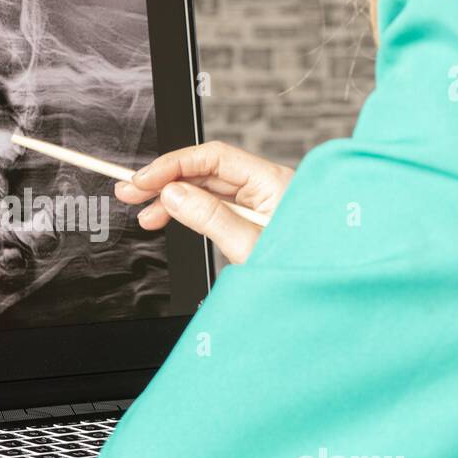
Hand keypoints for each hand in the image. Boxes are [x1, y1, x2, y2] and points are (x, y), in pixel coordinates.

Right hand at [115, 141, 294, 263]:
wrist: (327, 300)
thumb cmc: (301, 270)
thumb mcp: (249, 246)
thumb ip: (209, 217)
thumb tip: (173, 193)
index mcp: (273, 181)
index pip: (214, 158)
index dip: (174, 165)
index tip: (144, 180)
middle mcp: (266, 185)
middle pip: (207, 171)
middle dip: (166, 180)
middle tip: (130, 192)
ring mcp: (261, 201)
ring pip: (208, 190)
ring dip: (173, 199)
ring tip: (144, 216)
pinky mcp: (255, 218)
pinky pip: (217, 206)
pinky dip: (190, 212)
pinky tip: (168, 218)